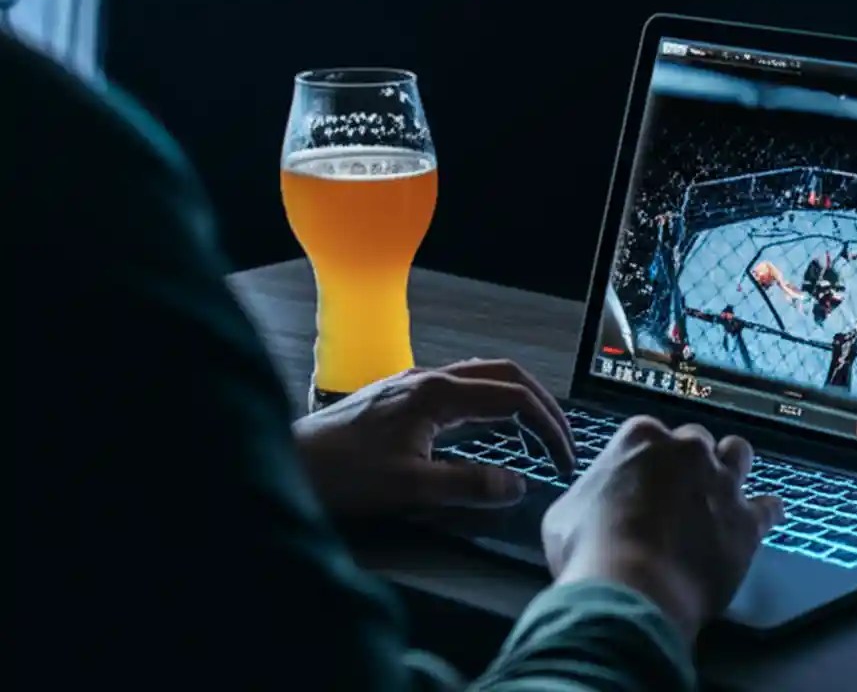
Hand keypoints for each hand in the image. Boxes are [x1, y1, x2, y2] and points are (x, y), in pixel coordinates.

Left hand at [293, 359, 573, 517]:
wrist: (286, 461)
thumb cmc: (343, 474)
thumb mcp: (411, 487)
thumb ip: (469, 484)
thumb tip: (517, 486)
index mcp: (438, 392)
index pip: (514, 397)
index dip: (548, 426)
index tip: (564, 459)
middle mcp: (429, 377)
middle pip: (504, 373)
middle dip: (541, 403)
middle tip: (562, 439)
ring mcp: (413, 383)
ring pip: (481, 376)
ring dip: (515, 399)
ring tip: (535, 432)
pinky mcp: (400, 395)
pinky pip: (460, 387)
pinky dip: (489, 403)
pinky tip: (486, 429)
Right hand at [541, 417, 783, 642]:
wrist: (633, 589)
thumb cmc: (589, 551)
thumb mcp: (564, 514)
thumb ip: (587, 497)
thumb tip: (591, 505)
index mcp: (639, 437)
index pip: (648, 435)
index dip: (644, 461)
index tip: (640, 482)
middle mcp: (686, 449)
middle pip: (694, 442)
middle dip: (687, 462)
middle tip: (676, 491)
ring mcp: (722, 482)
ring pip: (738, 454)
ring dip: (730, 467)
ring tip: (722, 487)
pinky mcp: (747, 520)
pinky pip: (769, 506)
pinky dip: (765, 511)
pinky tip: (763, 516)